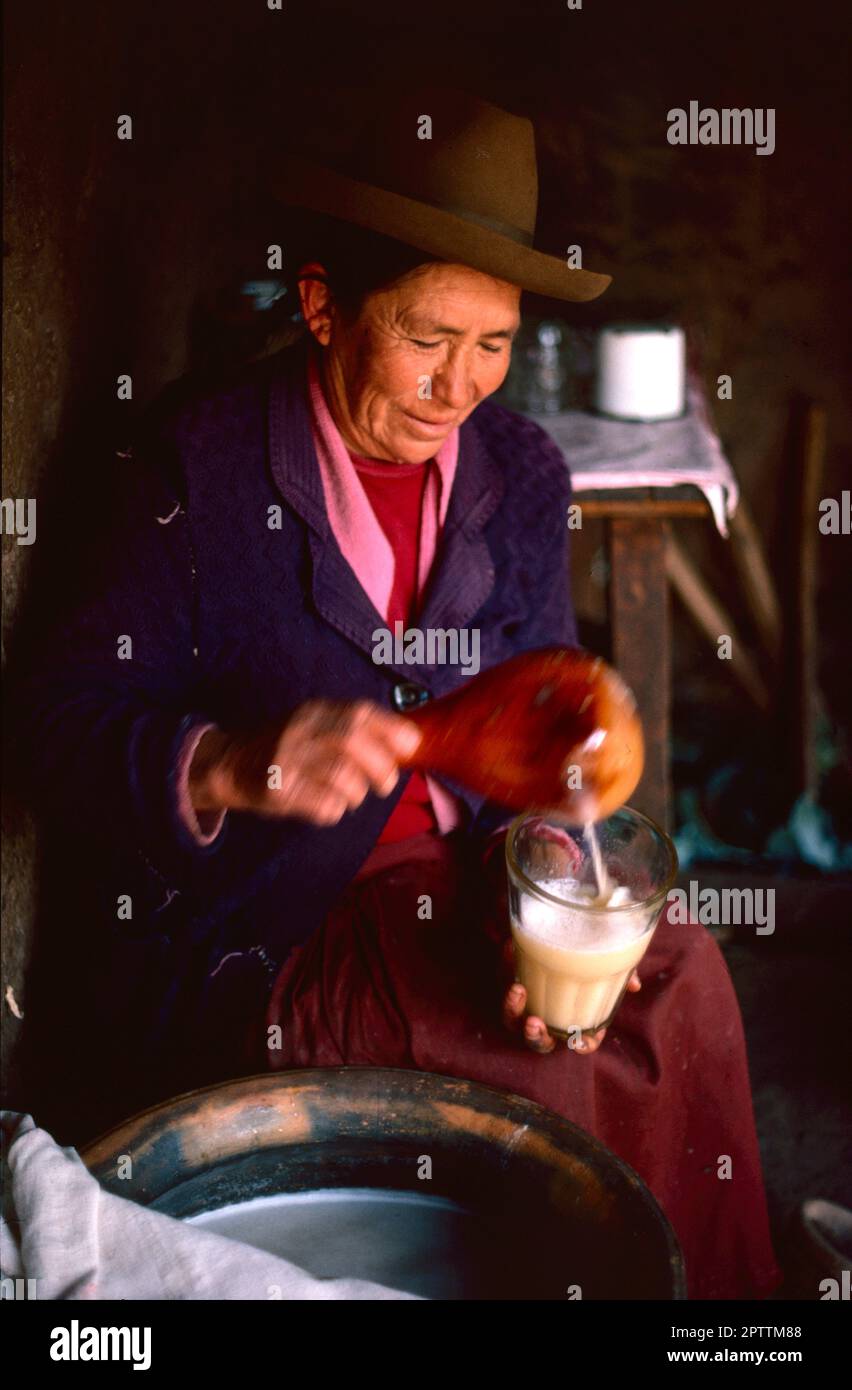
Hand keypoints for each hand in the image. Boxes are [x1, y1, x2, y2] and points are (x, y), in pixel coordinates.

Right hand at [189, 699, 421, 825]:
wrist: (230, 764)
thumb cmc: (288, 747)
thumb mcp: (317, 726)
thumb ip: (357, 729)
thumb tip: (411, 741)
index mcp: (315, 712)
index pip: (359, 712)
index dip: (391, 728)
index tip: (411, 746)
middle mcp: (300, 731)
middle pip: (352, 742)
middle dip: (381, 765)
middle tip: (385, 783)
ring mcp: (286, 760)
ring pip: (342, 777)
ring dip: (358, 793)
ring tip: (351, 795)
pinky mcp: (277, 790)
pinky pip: (323, 805)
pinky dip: (335, 810)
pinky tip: (328, 806)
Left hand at [500, 937, 641, 1054]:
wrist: (556, 928)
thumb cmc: (583, 954)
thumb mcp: (602, 962)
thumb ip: (621, 973)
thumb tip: (634, 985)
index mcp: (574, 1016)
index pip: (581, 1040)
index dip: (583, 1045)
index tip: (580, 1042)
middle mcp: (548, 1016)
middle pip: (539, 1041)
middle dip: (536, 1037)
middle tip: (535, 1023)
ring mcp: (525, 1004)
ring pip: (512, 1021)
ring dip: (513, 1010)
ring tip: (517, 991)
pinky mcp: (508, 982)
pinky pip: (502, 982)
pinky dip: (506, 970)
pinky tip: (510, 952)